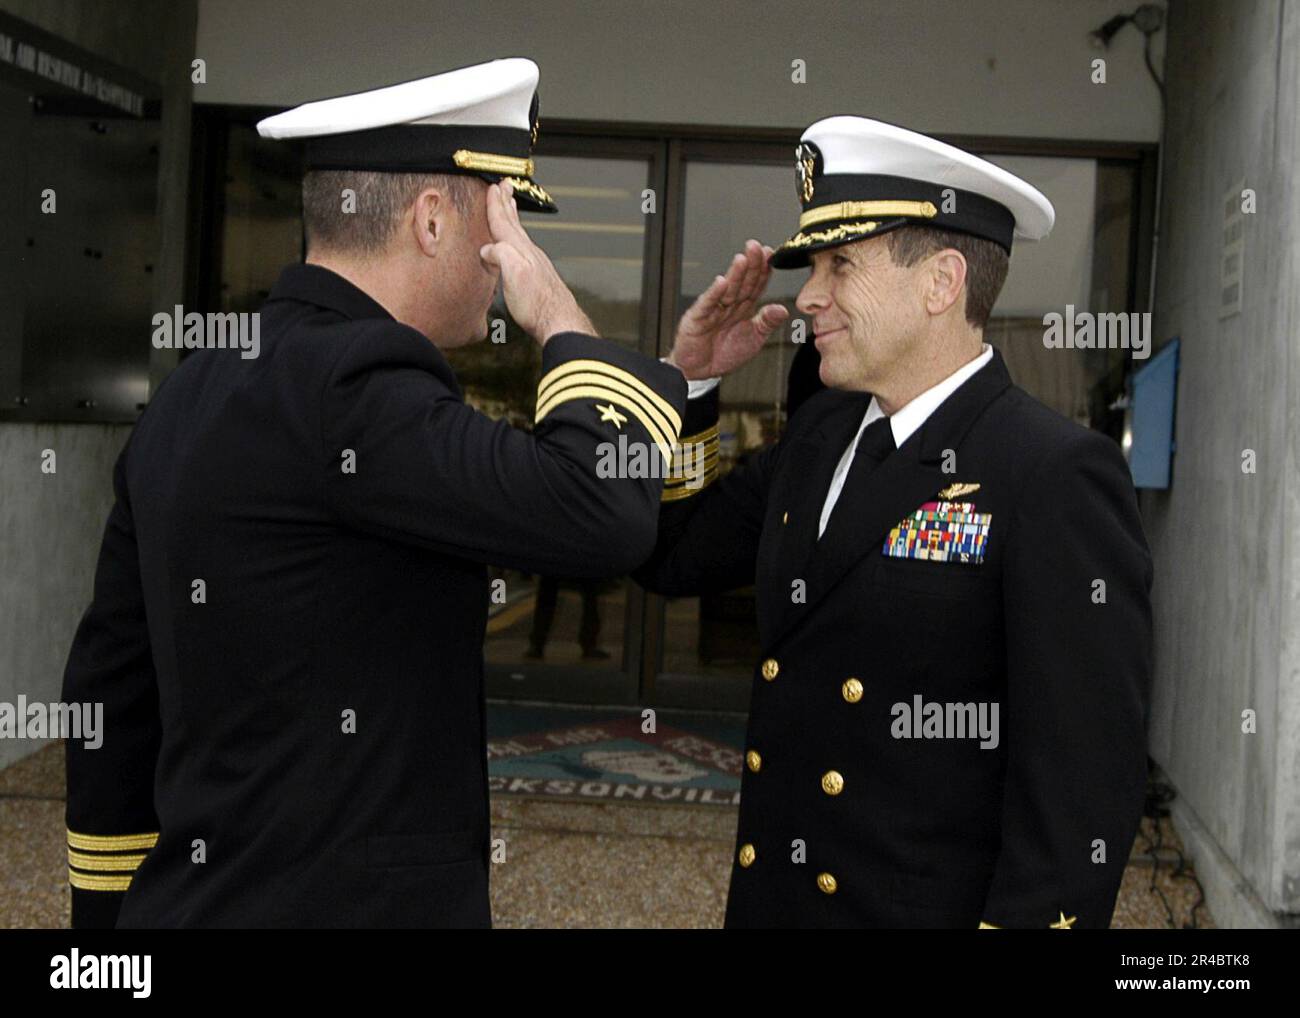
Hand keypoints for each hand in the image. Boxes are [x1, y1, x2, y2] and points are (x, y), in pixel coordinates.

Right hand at [479, 181, 594, 343]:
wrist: (559, 321)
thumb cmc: (537, 304)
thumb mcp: (513, 276)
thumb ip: (500, 256)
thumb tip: (487, 249)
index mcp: (519, 250)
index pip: (504, 222)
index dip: (497, 204)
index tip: (494, 188)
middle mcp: (529, 253)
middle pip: (514, 223)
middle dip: (507, 203)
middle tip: (505, 185)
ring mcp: (534, 263)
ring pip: (519, 233)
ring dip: (513, 218)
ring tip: (510, 206)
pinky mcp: (537, 275)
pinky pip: (523, 247)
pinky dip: (517, 237)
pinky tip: (518, 244)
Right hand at [666, 239, 789, 379]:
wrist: (699, 371)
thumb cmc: (724, 354)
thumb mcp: (753, 340)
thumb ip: (767, 323)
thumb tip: (783, 309)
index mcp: (742, 308)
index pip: (755, 285)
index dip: (763, 270)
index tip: (770, 254)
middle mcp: (728, 305)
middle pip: (742, 282)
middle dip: (750, 264)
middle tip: (756, 246)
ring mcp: (712, 310)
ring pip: (727, 290)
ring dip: (734, 274)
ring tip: (742, 259)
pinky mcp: (697, 318)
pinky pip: (707, 304)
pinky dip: (714, 294)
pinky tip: (721, 282)